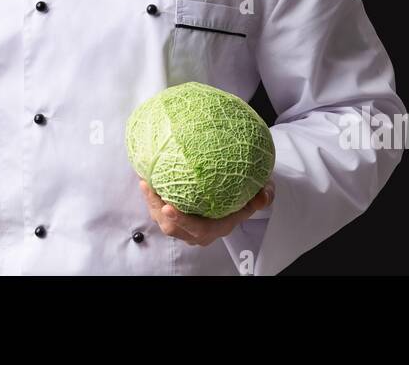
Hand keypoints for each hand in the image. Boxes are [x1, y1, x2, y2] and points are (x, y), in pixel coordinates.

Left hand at [138, 177, 274, 245]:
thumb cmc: (249, 194)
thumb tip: (263, 195)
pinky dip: (154, 197)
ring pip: (164, 219)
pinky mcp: (179, 216)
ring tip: (144, 180)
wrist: (243, 196)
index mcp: (217, 227)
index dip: (181, 220)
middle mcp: (199, 231)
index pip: (197, 229)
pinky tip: (148, 177)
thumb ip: (263, 196)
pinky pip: (162, 211)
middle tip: (148, 186)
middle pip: (173, 227)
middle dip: (157, 209)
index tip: (168, 207)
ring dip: (152, 202)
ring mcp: (187, 225)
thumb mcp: (262, 193)